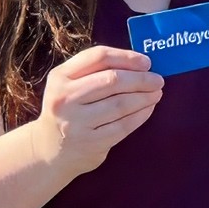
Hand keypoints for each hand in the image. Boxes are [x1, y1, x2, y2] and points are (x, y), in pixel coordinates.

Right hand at [30, 46, 162, 177]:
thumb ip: (97, 70)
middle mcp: (64, 98)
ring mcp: (76, 123)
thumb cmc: (70, 109)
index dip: (127, 57)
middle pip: (112, 80)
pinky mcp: (90, 143)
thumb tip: (141, 64)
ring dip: (145, 97)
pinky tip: (148, 108)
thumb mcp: (70, 84)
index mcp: (60, 77)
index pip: (99, 57)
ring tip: (157, 93)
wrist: (50, 150)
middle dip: (141, 79)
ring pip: (120, 104)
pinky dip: (141, 115)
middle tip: (158, 80)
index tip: (146, 62)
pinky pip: (124, 125)